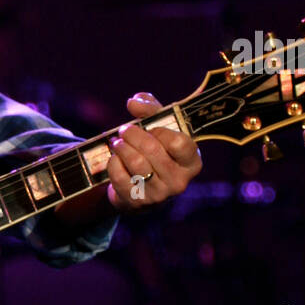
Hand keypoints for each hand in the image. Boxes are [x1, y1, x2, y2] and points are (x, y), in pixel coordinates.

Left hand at [106, 93, 201, 210]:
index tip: (151, 127)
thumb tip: (134, 103)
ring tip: (117, 142)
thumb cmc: (156, 151)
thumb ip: (151, 109)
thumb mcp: (160, 128)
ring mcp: (159, 194)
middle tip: (125, 130)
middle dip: (133, 135)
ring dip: (121, 148)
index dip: (160, 131)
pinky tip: (115, 158)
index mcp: (192, 162)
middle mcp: (179, 181)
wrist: (143, 188)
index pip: (179, 142)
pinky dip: (113, 163)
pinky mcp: (138, 201)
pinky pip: (120, 176)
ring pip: (136, 163)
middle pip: (152, 150)